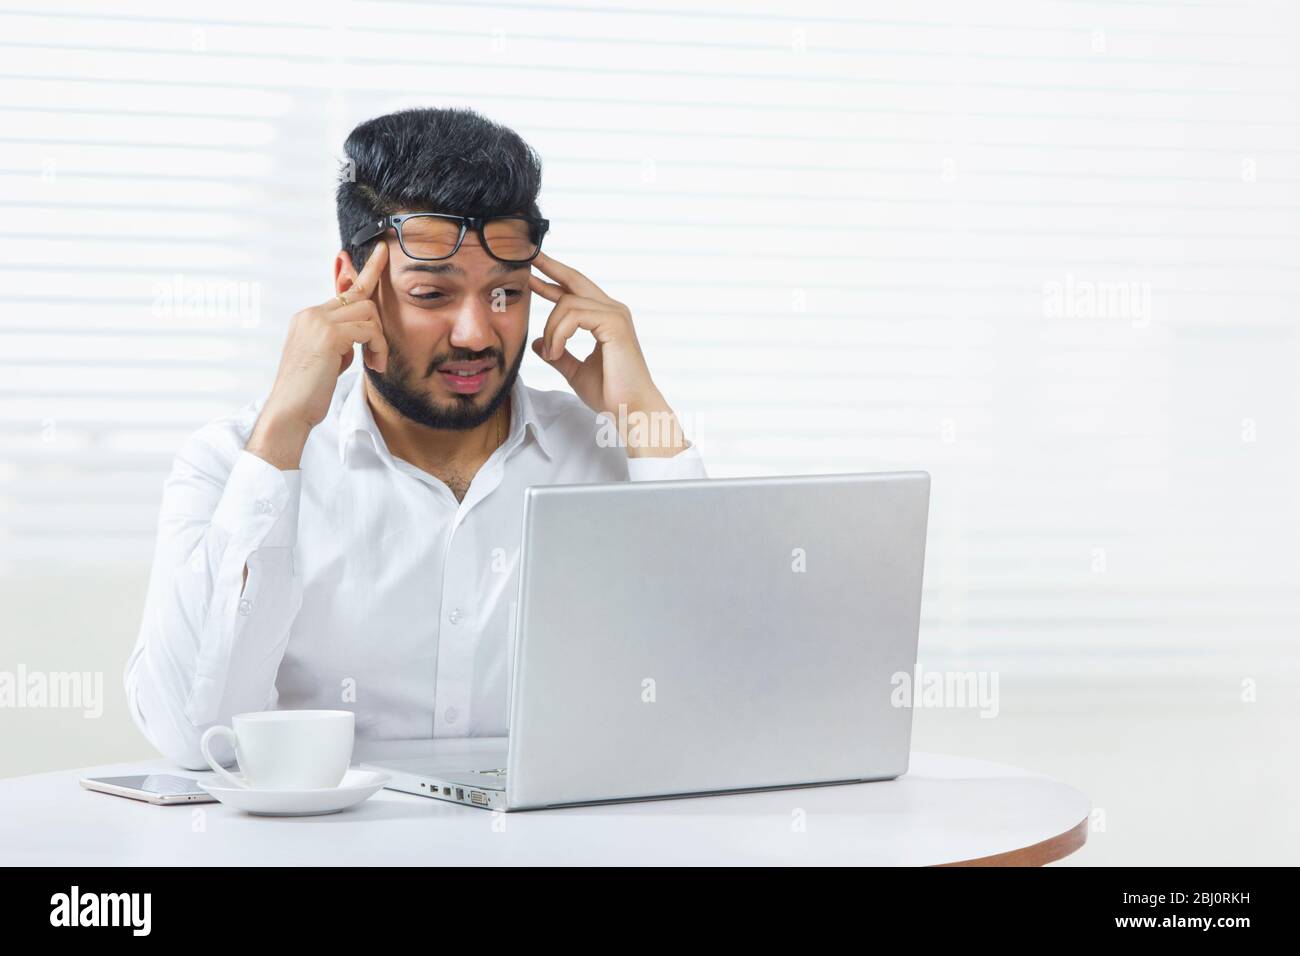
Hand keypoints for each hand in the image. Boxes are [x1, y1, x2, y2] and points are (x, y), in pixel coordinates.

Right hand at [246, 242, 389, 468]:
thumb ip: (342, 341)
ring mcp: (318, 321)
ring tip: (374, 363)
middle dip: (377, 328)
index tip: (383, 253)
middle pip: (363, 299)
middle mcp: (311, 313)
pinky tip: (372, 364)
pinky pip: (369, 330)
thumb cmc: (309, 392)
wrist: (289, 411)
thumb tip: (361, 334)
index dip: (366, 270)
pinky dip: (378, 347)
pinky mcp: (329, 334)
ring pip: (369, 313)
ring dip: (379, 341)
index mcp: (308, 317)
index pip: (344, 289)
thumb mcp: (328, 359)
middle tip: (376, 357)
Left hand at [528, 252, 686, 456]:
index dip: (553, 280)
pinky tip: (556, 352)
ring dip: (551, 329)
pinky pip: (574, 315)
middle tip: (530, 258)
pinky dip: (559, 334)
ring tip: (552, 353)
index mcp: (606, 319)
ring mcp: (615, 314)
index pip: (576, 291)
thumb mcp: (576, 371)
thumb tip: (538, 343)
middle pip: (575, 280)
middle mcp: (612, 311)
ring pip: (567, 303)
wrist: (630, 409)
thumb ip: (559, 355)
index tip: (532, 275)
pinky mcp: (614, 324)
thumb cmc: (611, 393)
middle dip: (550, 268)